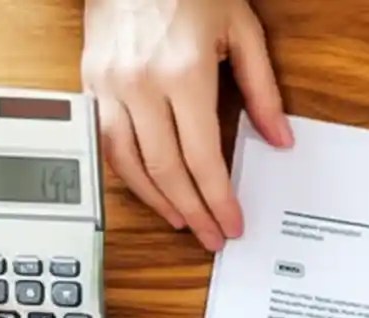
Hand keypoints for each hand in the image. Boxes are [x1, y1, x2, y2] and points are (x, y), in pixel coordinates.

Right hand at [82, 0, 292, 250]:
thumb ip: (263, 90)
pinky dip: (128, 174)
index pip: (202, 158)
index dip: (219, 199)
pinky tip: (150, 188)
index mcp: (183, 73)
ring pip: (128, 164)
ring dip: (157, 201)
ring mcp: (109, 85)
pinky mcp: (89, 82)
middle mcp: (140, 85)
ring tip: (183, 220)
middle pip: (166, 170)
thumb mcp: (242, 29)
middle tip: (211, 236)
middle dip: (192, 211)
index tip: (232, 223)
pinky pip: (105, 143)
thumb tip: (279, 139)